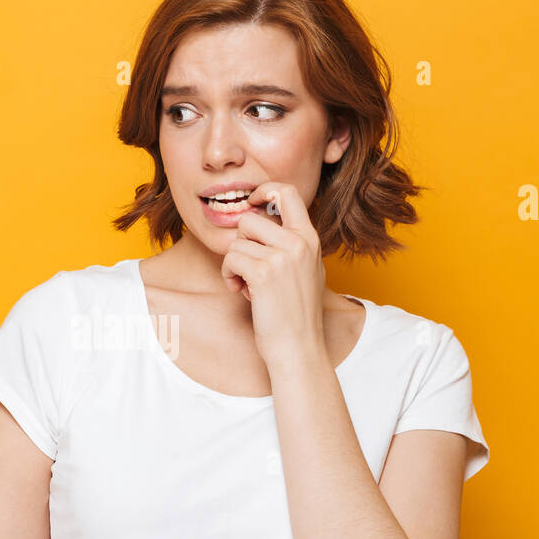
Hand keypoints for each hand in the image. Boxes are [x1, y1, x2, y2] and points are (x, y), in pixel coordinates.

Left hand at [219, 182, 327, 368]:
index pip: (288, 193)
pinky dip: (228, 276)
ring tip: (247, 286)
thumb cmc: (297, 314)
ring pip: (236, 244)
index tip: (252, 202)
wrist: (299, 347)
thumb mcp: (306, 270)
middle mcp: (298, 242)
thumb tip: (265, 223)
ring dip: (233, 265)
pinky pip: (230, 259)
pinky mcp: (263, 273)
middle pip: (249, 220)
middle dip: (241, 244)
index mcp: (310, 238)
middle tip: (248, 269)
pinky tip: (241, 291)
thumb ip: (291, 245)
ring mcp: (282, 256)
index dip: (264, 190)